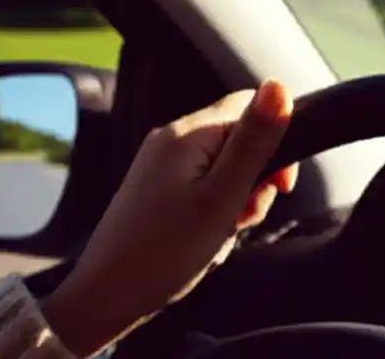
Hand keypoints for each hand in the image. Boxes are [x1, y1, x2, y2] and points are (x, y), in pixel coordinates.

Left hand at [41, 79, 296, 355]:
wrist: (104, 298)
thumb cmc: (165, 253)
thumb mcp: (221, 198)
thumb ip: (253, 143)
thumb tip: (279, 86)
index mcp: (186, 134)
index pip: (249, 107)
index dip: (275, 142)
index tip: (279, 187)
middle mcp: (170, 139)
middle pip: (238, 138)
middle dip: (255, 178)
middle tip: (243, 218)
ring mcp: (160, 164)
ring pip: (223, 166)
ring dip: (237, 198)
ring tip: (222, 232)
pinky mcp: (156, 188)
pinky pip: (203, 185)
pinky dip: (216, 208)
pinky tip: (207, 237)